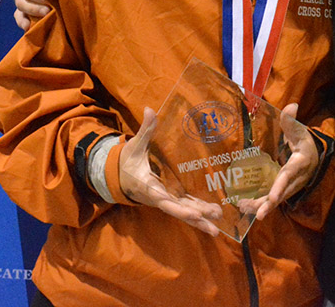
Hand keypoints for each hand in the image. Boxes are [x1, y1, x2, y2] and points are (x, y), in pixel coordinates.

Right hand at [118, 107, 223, 235]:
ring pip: (184, 213)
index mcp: (148, 186)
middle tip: (210, 219)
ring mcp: (165, 201)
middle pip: (176, 210)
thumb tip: (149, 109)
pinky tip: (214, 219)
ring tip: (217, 225)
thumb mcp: (134, 146)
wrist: (118, 177)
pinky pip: (186, 209)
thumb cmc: (127, 161)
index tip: (190, 212)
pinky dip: (198, 215)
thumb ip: (145, 130)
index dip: (175, 206)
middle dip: (193, 216)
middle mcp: (158, 198)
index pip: (162, 198)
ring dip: (200, 219)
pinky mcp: (171, 200)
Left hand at [240, 103, 317, 220]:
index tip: (272, 198)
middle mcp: (297, 179)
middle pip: (282, 193)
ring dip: (261, 206)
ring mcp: (291, 187)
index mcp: (300, 163)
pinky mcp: (285, 191)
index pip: (289, 176)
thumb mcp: (299, 130)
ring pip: (277, 200)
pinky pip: (273, 200)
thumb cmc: (304, 141)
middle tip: (258, 214)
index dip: (280, 187)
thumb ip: (291, 120)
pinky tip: (244, 207)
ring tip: (244, 208)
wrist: (314, 156)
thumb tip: (291, 105)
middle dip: (269, 204)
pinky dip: (260, 204)